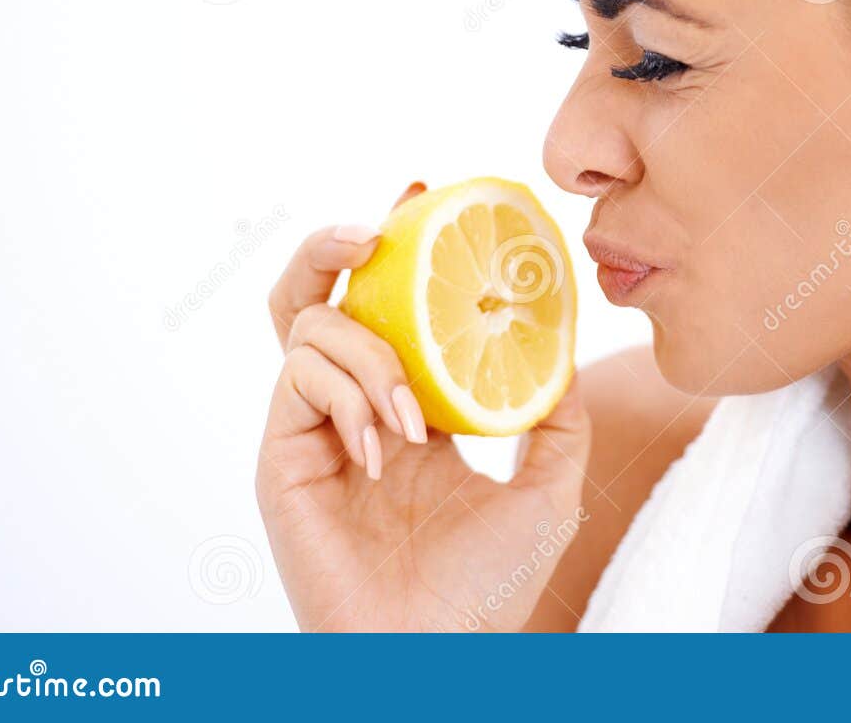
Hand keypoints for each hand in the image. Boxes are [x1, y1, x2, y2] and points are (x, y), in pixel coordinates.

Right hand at [255, 184, 591, 631]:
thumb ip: (558, 414)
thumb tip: (568, 343)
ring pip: (309, 328)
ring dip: (371, 355)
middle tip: (375, 228)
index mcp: (407, 407)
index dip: (396, 248)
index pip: (389, 309)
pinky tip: (386, 451)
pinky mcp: (281, 458)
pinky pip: (298, 381)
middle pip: (315, 296)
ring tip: (414, 417)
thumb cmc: (488, 586)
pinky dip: (348, 396)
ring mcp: (311, 429)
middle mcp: (350, 407)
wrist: (439, 654)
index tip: (421, 196)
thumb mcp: (549, 487)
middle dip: (332, 244)